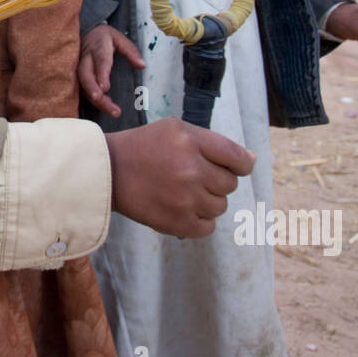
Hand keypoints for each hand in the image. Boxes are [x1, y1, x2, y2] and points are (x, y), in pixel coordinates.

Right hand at [79, 24, 145, 117]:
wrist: (86, 33)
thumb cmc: (105, 38)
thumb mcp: (119, 39)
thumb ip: (130, 51)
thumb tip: (142, 65)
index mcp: (98, 47)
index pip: (100, 60)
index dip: (101, 74)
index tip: (105, 87)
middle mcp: (86, 58)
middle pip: (86, 75)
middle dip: (91, 88)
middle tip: (99, 99)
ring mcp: (79, 68)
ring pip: (83, 85)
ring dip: (94, 99)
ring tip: (111, 111)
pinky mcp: (78, 76)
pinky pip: (82, 89)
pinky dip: (92, 100)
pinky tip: (105, 108)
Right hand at [105, 117, 254, 237]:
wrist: (108, 172)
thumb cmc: (143, 147)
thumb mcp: (175, 129)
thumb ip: (213, 142)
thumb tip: (250, 160)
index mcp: (192, 141)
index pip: (238, 158)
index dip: (241, 164)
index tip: (232, 167)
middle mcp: (192, 169)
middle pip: (230, 184)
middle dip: (216, 181)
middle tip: (194, 177)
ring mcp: (185, 198)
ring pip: (220, 206)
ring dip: (207, 201)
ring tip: (185, 193)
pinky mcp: (177, 222)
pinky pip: (208, 227)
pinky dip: (200, 221)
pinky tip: (183, 209)